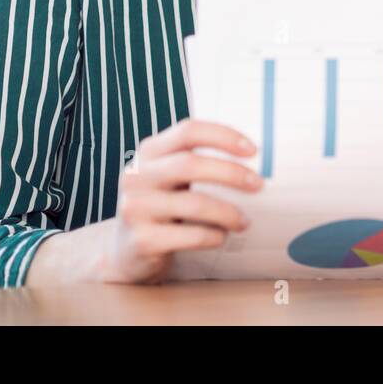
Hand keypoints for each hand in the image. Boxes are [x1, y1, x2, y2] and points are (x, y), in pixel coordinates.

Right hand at [104, 118, 262, 283]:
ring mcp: (135, 208)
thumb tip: (251, 155)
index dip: (224, 136)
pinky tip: (221, 236)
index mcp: (148, 152)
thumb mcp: (170, 177)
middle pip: (190, 164)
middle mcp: (136, 176)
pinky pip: (190, 235)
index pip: (188, 131)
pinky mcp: (141, 240)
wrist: (124, 252)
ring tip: (244, 221)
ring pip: (194, 203)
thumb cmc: (161, 207)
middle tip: (258, 184)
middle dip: (231, 173)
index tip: (253, 150)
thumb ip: (198, 161)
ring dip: (228, 212)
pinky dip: (214, 235)